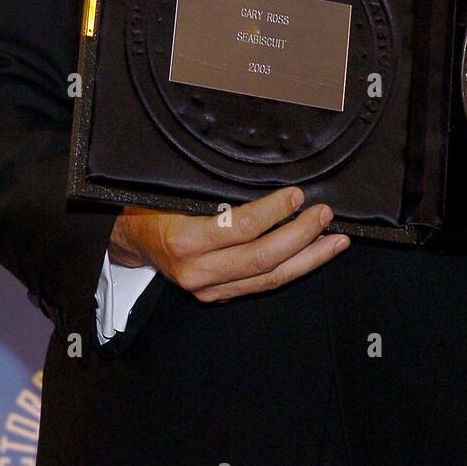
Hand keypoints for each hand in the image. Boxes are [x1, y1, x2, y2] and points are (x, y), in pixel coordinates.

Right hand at [108, 187, 348, 301]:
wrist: (132, 241)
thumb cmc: (152, 206)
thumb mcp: (174, 189)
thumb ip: (212, 187)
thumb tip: (261, 169)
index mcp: (184, 241)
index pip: (239, 228)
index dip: (273, 211)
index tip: (297, 194)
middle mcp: (198, 272)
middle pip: (262, 259)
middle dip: (300, 236)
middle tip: (324, 214)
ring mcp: (210, 289)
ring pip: (269, 278)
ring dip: (308, 259)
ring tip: (335, 241)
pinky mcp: (219, 296)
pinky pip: (263, 284)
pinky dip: (293, 269)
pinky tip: (313, 255)